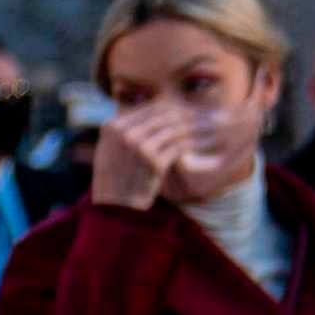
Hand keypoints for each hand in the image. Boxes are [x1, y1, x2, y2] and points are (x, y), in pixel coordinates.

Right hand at [88, 102, 206, 211]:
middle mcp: (124, 134)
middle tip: (202, 116)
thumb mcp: (108, 149)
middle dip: (186, 115)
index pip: (150, 108)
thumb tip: (145, 108)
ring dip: (192, 129)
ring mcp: (139, 148)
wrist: (114, 207)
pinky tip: (199, 146)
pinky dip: (191, 146)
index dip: (172, 108)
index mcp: (112, 126)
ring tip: (205, 129)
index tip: (187, 111)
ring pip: (174, 130)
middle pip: (164, 115)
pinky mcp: (154, 163)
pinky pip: (178, 148)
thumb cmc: (113, 178)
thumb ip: (124, 128)